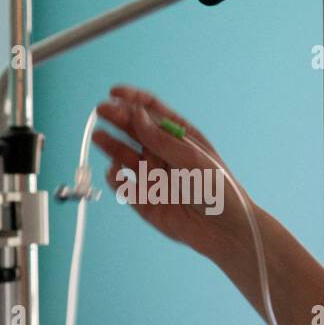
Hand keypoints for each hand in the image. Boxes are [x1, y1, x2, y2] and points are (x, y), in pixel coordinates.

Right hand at [93, 86, 253, 264]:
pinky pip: (124, 186)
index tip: (114, 93)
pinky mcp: (144, 201)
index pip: (152, 111)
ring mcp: (152, 177)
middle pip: (134, 130)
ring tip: (98, 136)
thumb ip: (161, 139)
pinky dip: (115, 178)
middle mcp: (163, 154)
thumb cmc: (218, 189)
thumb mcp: (192, 158)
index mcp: (179, 137)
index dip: (132, 99)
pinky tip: (114, 171)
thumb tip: (137, 114)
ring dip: (111, 144)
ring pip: (124, 155)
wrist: (225, 231)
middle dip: (117, 119)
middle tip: (101, 111)